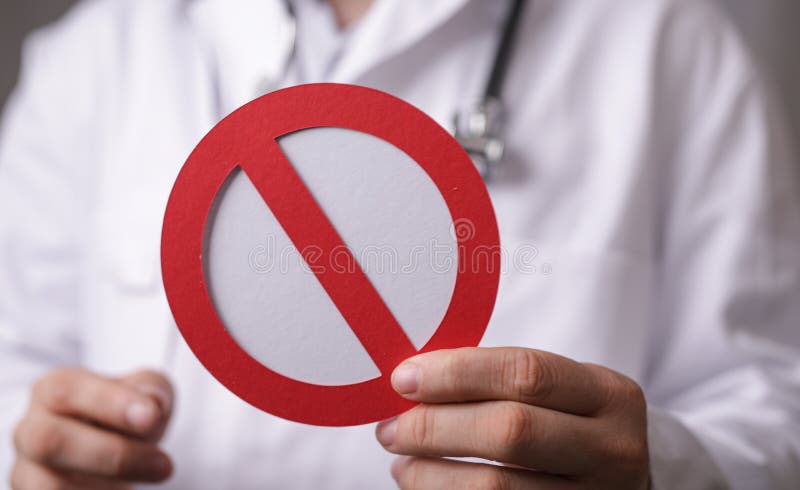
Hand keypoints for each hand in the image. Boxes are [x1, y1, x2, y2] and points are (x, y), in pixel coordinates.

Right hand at [10, 368, 173, 488]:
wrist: (109, 452)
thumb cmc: (123, 415)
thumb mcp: (144, 391)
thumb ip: (151, 389)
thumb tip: (153, 405)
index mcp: (52, 391)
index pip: (65, 390)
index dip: (108, 403)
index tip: (150, 416)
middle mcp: (30, 431)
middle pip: (49, 441)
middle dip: (112, 454)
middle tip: (164, 464)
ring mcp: (28, 472)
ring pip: (50, 485)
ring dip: (110, 483)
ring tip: (156, 475)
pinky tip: (128, 489)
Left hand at [376, 347, 649, 488]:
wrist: (624, 480)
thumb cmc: (572, 425)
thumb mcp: (560, 392)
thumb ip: (499, 381)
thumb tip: (413, 381)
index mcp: (608, 395)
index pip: (524, 372)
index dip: (456, 373)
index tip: (404, 378)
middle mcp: (613, 449)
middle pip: (510, 431)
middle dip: (436, 427)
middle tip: (391, 428)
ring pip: (496, 489)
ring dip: (431, 475)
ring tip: (402, 463)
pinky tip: (428, 487)